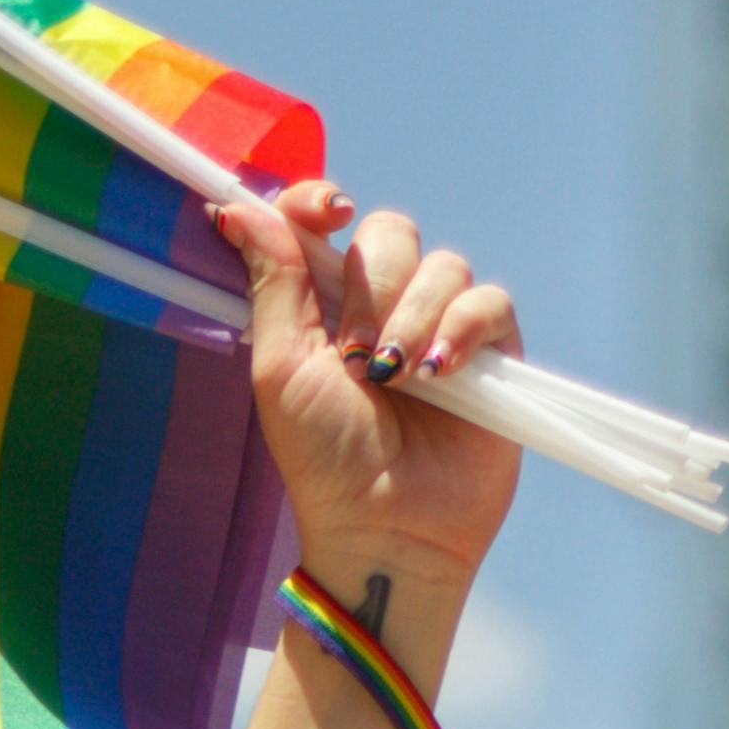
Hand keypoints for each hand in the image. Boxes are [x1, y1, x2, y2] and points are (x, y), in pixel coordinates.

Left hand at [218, 177, 522, 592]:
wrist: (385, 526)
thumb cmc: (325, 460)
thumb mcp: (280, 367)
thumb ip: (270, 284)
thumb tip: (236, 208)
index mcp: (325, 305)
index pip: (326, 220)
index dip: (320, 201)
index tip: (326, 212)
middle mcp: (384, 306)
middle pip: (389, 233)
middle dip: (371, 287)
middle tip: (356, 356)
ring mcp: (441, 325)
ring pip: (442, 265)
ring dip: (413, 318)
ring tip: (395, 379)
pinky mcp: (491, 352)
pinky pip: (488, 302)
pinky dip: (463, 329)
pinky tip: (441, 375)